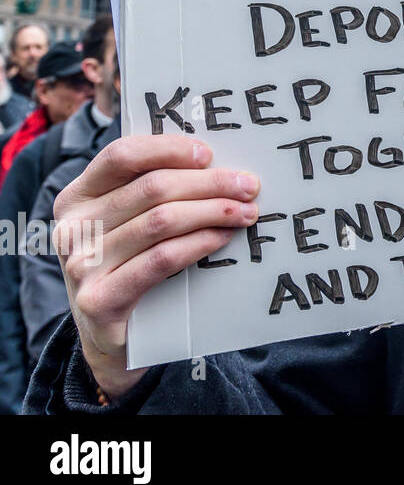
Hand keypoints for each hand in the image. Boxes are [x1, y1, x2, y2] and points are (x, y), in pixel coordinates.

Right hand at [52, 135, 259, 399]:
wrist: (112, 335)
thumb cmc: (130, 264)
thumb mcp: (130, 221)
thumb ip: (153, 191)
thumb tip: (215, 163)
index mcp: (78, 196)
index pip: (122, 155)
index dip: (168, 149)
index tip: (208, 154)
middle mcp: (72, 227)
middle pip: (152, 188)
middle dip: (209, 183)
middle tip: (248, 186)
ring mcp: (81, 264)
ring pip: (161, 221)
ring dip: (213, 212)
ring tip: (245, 212)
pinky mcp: (99, 298)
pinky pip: (161, 259)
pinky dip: (199, 243)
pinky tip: (223, 237)